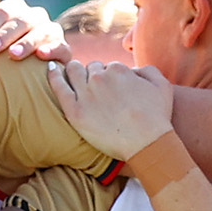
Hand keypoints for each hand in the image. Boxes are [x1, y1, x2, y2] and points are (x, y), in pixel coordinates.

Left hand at [0, 0, 70, 61]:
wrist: (12, 80)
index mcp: (16, 10)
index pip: (5, 10)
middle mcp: (35, 17)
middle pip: (23, 19)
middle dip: (6, 33)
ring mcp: (51, 32)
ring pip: (43, 30)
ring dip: (27, 42)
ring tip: (13, 54)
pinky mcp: (63, 51)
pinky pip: (61, 47)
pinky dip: (52, 49)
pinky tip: (41, 55)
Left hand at [47, 60, 173, 158]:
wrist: (147, 143)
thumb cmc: (157, 117)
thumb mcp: (161, 85)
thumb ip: (146, 70)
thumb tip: (131, 70)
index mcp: (118, 70)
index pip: (107, 68)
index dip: (109, 78)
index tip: (111, 90)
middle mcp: (100, 78)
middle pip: (90, 69)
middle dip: (92, 76)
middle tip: (96, 90)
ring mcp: (85, 94)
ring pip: (73, 72)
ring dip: (74, 72)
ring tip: (72, 77)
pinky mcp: (74, 111)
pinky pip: (58, 87)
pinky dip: (53, 75)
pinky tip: (50, 70)